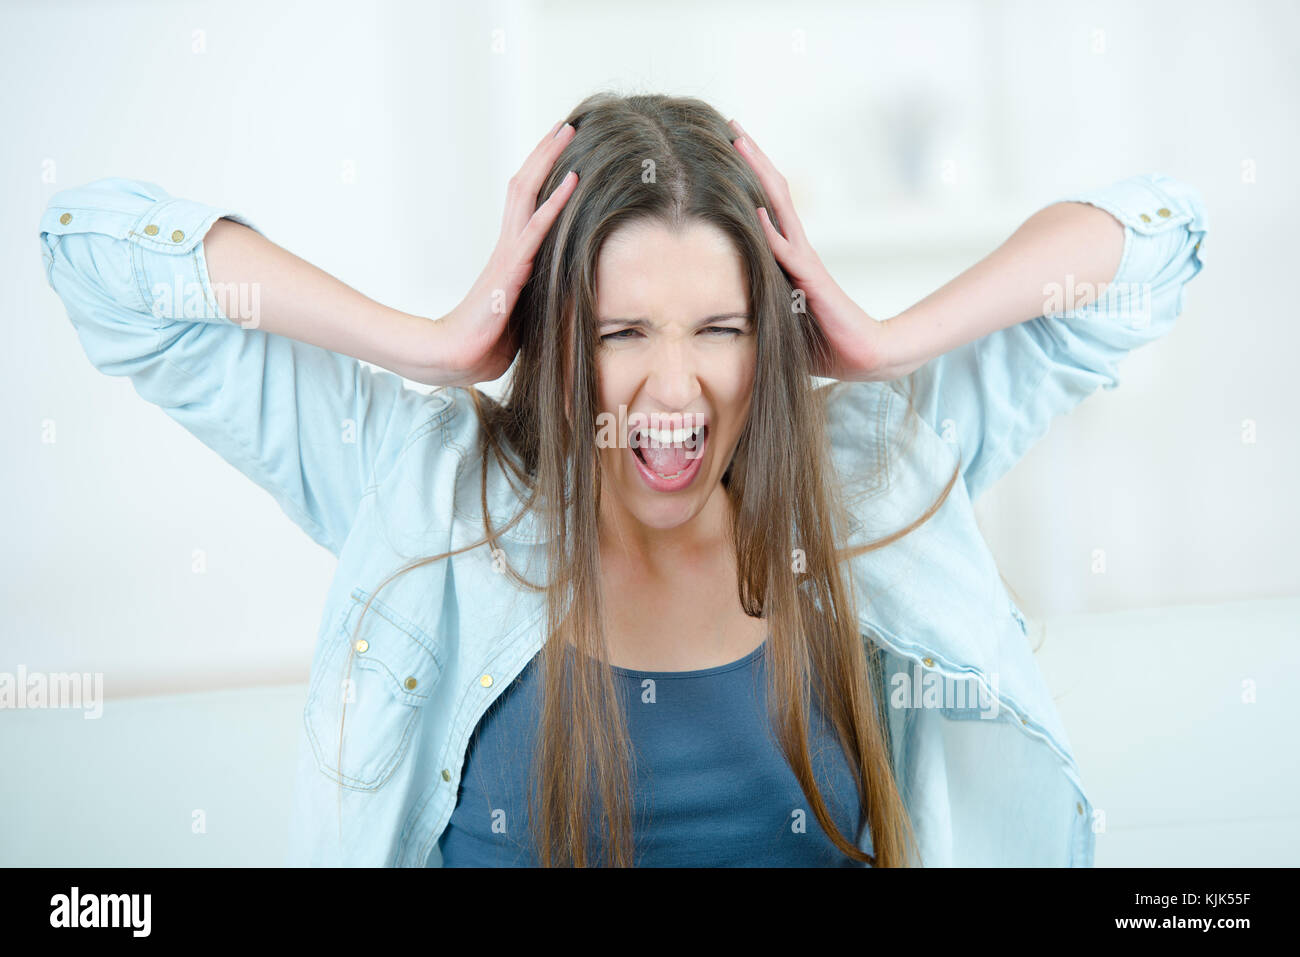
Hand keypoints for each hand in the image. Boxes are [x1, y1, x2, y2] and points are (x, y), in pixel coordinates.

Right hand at [427, 119, 577, 385]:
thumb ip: (532, 300)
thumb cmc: (483, 344)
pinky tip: (573, 181)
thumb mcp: (518, 318)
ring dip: (548, 161)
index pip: (527, 204)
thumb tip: (554, 302)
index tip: (561, 152)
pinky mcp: (511, 270)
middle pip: (525, 186)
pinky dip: (556, 203)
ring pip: (528, 194)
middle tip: (566, 125)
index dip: (543, 176)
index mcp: (510, 256)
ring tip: (567, 132)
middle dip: (545, 153)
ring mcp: (508, 255)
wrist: (453, 358)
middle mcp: (509, 247)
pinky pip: (537, 230)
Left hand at [729, 119, 896, 381]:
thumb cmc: (822, 340)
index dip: (750, 176)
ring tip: (739, 144)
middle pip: (774, 192)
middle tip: (732, 125)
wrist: (863, 355)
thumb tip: (724, 306)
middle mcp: (798, 249)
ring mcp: (806, 262)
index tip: (728, 148)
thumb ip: (759, 301)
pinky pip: (789, 254)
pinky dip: (771, 232)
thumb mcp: (780, 317)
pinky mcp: (812, 282)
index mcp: (790, 255)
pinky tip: (755, 211)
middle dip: (753, 158)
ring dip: (759, 175)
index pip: (767, 205)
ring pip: (780, 208)